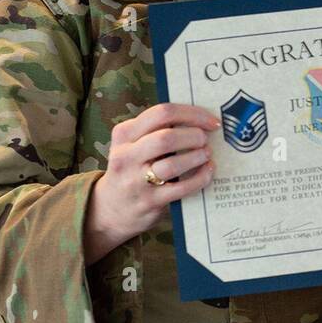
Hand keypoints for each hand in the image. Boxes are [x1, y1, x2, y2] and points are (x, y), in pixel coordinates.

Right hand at [84, 103, 218, 264]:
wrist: (110, 209)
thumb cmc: (131, 169)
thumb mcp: (133, 144)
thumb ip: (156, 130)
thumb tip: (200, 121)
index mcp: (124, 134)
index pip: (161, 113)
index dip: (192, 114)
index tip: (210, 120)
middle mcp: (126, 156)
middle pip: (166, 137)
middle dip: (194, 136)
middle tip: (206, 139)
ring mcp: (136, 181)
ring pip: (173, 164)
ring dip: (196, 157)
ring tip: (206, 154)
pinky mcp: (150, 201)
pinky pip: (181, 188)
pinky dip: (200, 178)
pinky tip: (207, 172)